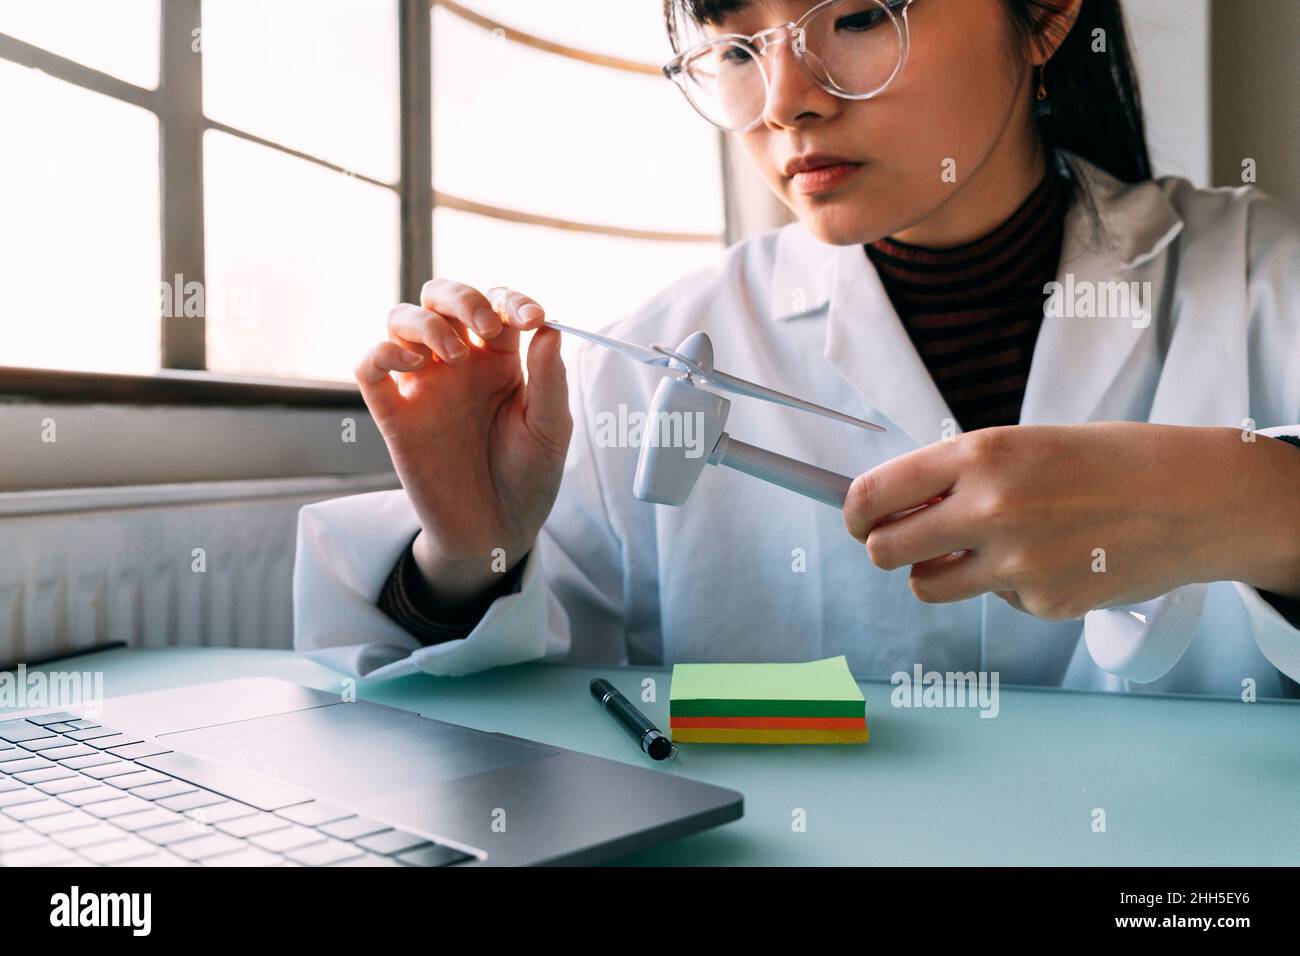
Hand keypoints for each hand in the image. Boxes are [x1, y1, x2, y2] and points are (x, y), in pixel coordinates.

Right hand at [355, 280, 571, 610]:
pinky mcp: (394, 413)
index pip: (497, 305)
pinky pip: (370, 366)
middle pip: (442, 297)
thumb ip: (550, 378)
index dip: (512, 301)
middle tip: (488, 326)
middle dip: (463, 298)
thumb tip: (550, 328)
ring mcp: (423, 384)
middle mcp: (458, 363)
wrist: (497, 530)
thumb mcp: (551, 428)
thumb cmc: (529, 477)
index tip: (534, 319)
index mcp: (499, 359)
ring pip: (402, 319)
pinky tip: (413, 364)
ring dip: (427, 323)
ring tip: (453, 357)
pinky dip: (383, 351)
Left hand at [843, 423, 1299, 619]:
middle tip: (901, 542)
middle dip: (883, 547)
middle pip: (884, 550)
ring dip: (936, 572)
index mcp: (980, 454)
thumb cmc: (1101, 461)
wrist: (1191, 497)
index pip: (874, 494)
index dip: (853, 511)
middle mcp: (990, 508)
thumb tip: (888, 509)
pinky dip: (1007, 585)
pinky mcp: (1042, 604)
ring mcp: (1016, 563)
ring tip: (979, 549)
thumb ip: (954, 475)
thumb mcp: (1019, 445)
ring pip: (926, 586)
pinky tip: (1051, 558)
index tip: (855, 518)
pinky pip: (992, 600)